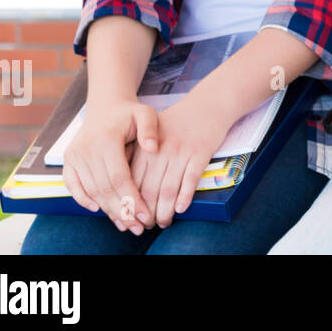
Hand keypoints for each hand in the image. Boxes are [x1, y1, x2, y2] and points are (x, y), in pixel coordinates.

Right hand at [62, 97, 159, 233]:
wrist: (105, 107)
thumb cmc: (129, 113)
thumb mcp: (145, 113)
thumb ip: (150, 129)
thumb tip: (153, 148)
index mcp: (106, 139)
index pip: (119, 177)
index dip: (132, 198)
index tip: (146, 215)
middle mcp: (86, 149)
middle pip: (104, 188)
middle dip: (122, 211)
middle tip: (138, 227)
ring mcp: (74, 155)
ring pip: (91, 190)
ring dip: (107, 210)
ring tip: (125, 224)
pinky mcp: (68, 160)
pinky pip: (73, 186)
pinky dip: (84, 200)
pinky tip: (99, 211)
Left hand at [129, 95, 228, 227]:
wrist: (207, 105)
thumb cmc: (177, 122)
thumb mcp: (150, 134)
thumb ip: (136, 155)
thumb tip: (124, 183)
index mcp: (144, 148)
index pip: (131, 182)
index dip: (130, 204)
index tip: (130, 217)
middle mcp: (160, 151)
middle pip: (148, 190)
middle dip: (146, 213)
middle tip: (146, 226)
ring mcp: (181, 152)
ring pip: (168, 189)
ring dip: (165, 210)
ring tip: (164, 222)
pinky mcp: (200, 153)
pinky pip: (191, 179)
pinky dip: (185, 196)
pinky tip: (181, 208)